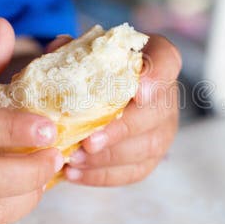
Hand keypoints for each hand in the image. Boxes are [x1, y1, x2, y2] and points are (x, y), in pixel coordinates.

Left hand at [60, 34, 181, 185]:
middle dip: (122, 130)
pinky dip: (102, 176)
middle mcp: (167, 95)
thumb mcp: (86, 51)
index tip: (139, 91)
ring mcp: (163, 128)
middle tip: (89, 142)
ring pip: (146, 148)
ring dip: (107, 158)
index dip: (156, 76)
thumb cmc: (97, 67)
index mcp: (156, 59)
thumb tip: (57, 48)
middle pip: (156, 114)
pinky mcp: (152, 156)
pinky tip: (74, 174)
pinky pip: (134, 171)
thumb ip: (73, 49)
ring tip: (73, 159)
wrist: (104, 93)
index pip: (166, 61)